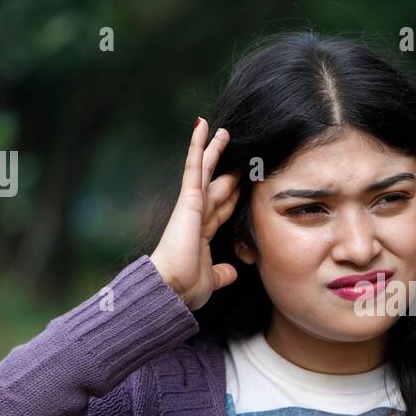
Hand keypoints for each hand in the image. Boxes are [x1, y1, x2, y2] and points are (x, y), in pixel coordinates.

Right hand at [150, 118, 242, 309]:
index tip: (245, 181)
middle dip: (228, 168)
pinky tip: (202, 126)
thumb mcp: (212, 280)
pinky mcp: (188, 200)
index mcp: (203, 233)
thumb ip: (222, 273)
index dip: (234, 194)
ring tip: (221, 129)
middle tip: (236, 147)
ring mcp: (192, 205)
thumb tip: (233, 273)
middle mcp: (197, 216)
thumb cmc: (185, 288)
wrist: (171, 288)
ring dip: (213, 149)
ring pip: (206, 170)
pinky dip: (198, 146)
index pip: (223, 208)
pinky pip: (195, 167)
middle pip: (218, 185)